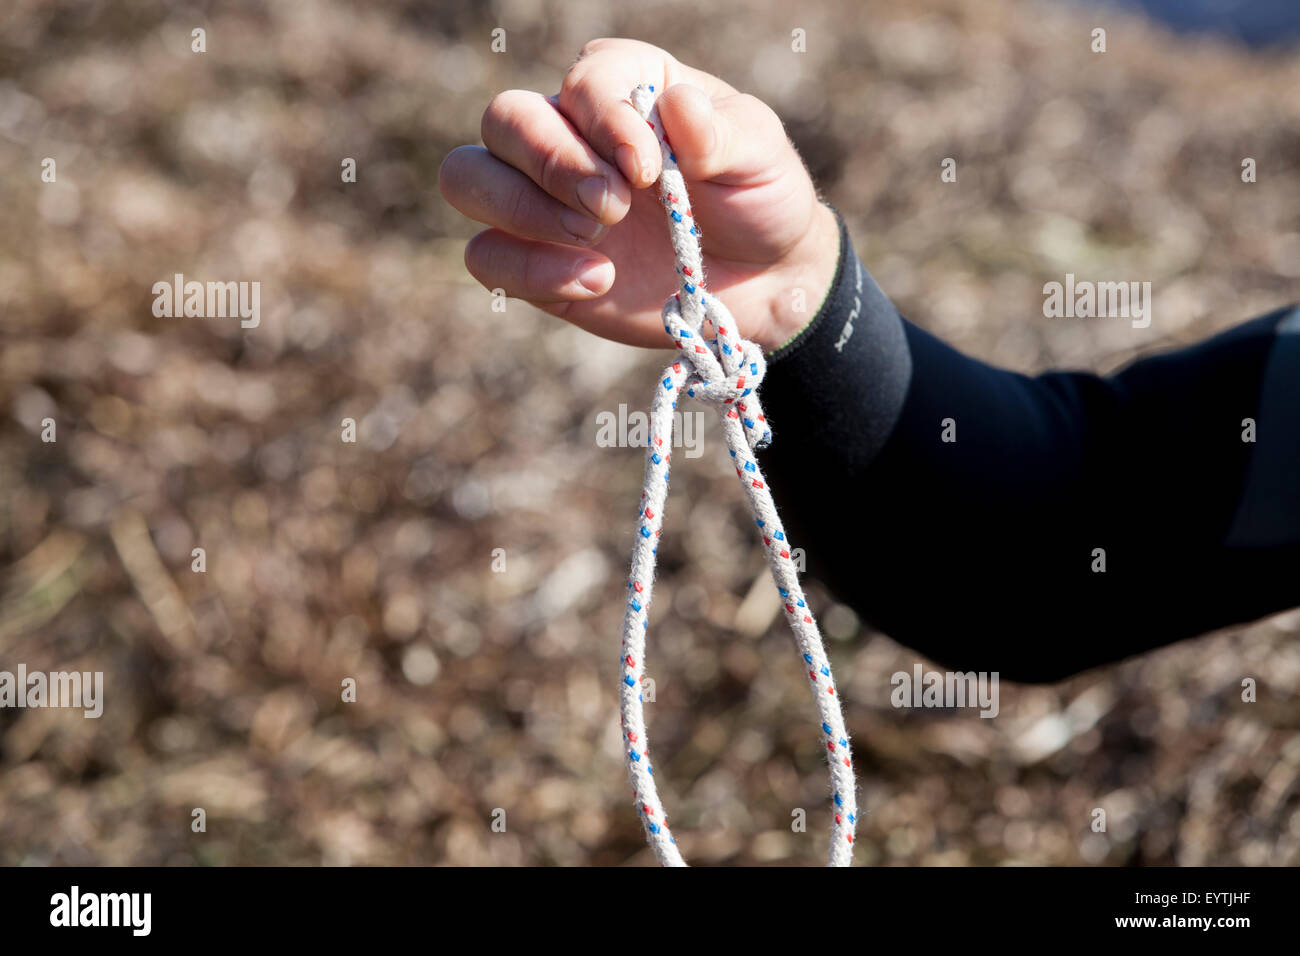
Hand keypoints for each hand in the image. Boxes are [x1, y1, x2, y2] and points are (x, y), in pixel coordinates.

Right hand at [437, 38, 839, 352]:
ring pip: (468, 178)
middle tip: (614, 210)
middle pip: (504, 120)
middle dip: (553, 165)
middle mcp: (568, 132)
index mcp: (623, 85)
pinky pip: (486, 256)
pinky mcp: (535, 261)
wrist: (761, 280)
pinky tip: (594, 282)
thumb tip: (677, 107)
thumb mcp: (761, 158)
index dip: (605, 122)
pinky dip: (528, 271)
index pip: (583, 83)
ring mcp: (542, 198)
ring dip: (522, 210)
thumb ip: (723, 133)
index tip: (649, 170)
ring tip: (596, 243)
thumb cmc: (758, 199)